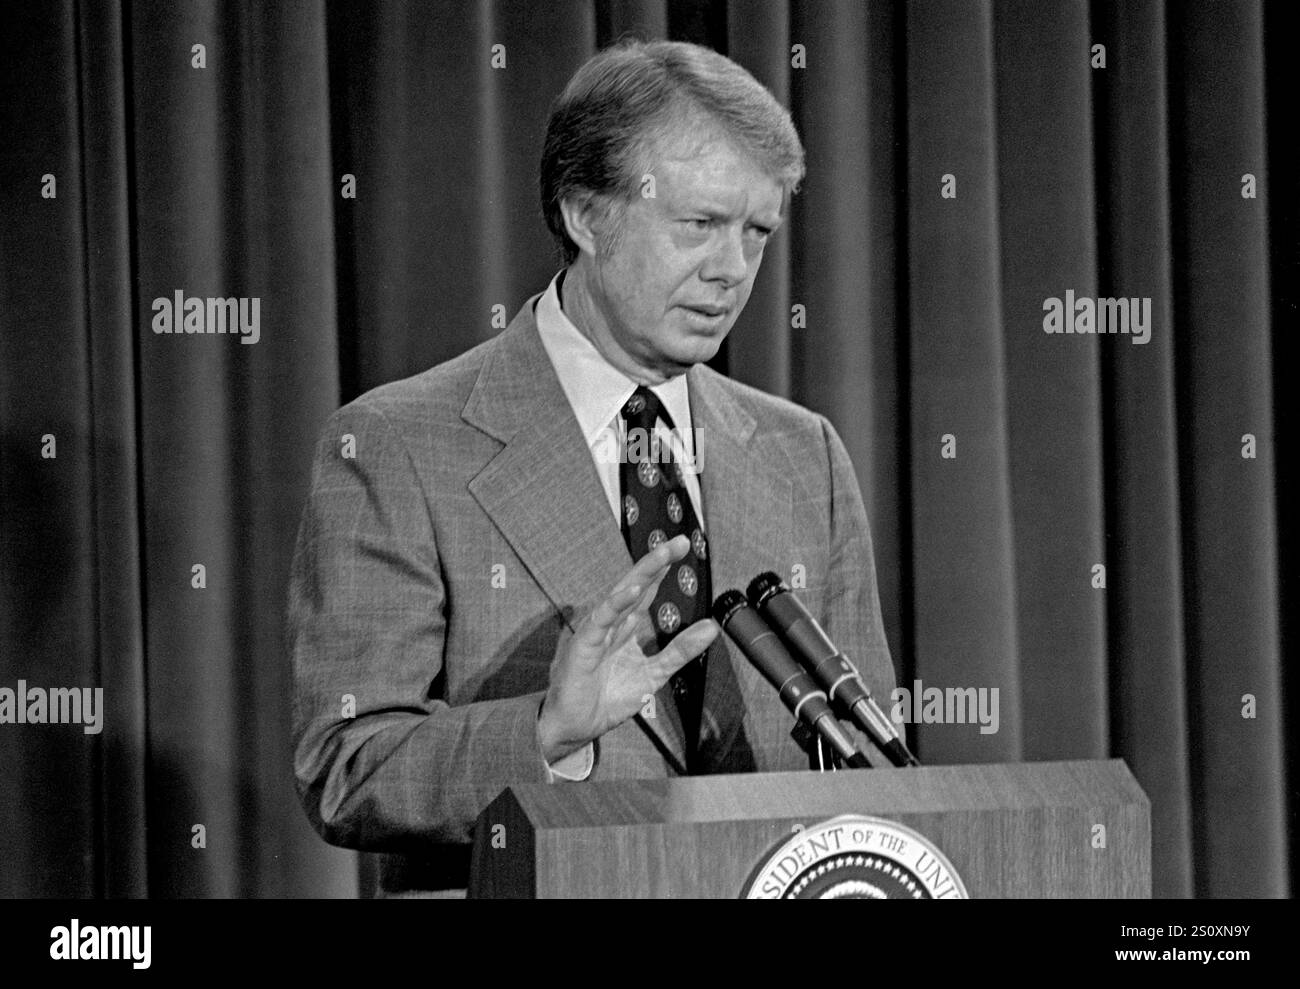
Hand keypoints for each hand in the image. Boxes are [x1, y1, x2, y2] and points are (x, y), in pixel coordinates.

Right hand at [537, 534, 719, 762]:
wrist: (577, 728)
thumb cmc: (607, 699)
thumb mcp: (655, 674)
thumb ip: (680, 650)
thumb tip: (711, 628)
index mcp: (625, 628)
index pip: (646, 591)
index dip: (663, 570)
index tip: (683, 548)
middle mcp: (611, 624)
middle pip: (635, 585)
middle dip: (656, 563)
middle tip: (679, 542)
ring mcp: (596, 632)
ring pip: (619, 595)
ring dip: (641, 574)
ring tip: (662, 555)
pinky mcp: (582, 646)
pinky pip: (599, 620)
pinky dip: (615, 604)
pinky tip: (632, 590)